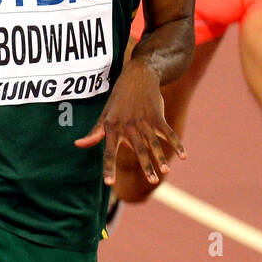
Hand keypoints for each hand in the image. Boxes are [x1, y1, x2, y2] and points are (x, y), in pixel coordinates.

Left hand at [74, 63, 185, 184]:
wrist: (137, 77)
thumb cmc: (118, 99)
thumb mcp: (104, 114)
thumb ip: (94, 133)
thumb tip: (78, 145)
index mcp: (112, 128)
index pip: (108, 151)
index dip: (108, 167)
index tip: (109, 183)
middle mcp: (128, 126)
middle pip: (137, 149)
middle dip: (145, 166)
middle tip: (151, 182)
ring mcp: (144, 121)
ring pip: (153, 143)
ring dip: (160, 158)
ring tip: (165, 171)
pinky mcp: (158, 116)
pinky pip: (168, 133)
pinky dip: (176, 144)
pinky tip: (184, 156)